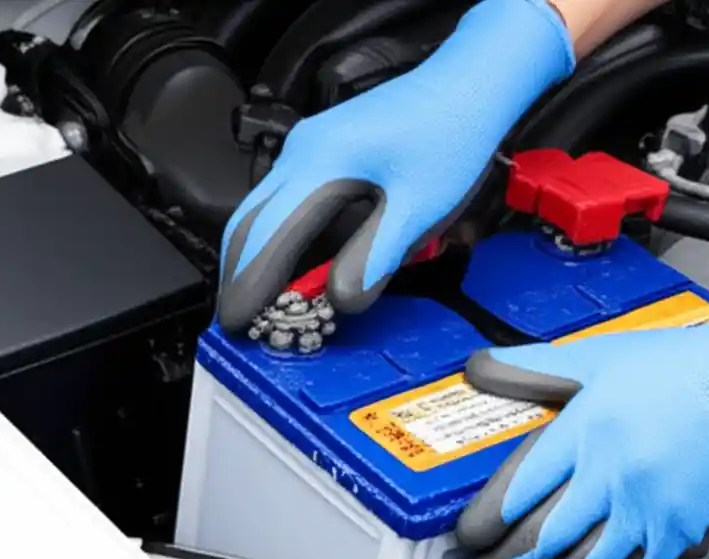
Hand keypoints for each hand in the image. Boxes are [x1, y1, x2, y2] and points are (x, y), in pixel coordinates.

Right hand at [216, 0, 574, 330]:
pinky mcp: (325, 146)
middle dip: (238, 273)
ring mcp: (310, 145)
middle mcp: (303, 151)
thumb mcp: (420, 208)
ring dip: (257, 254)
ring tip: (260, 299)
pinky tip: (293, 259)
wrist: (471, 84)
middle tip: (239, 321)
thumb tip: (339, 301)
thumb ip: (375, 256)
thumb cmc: (451, 137)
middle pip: (249, 220)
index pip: (266, 235)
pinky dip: (278, 233)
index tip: (238, 324)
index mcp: (321, 164)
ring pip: (263, 207)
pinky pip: (285, 196)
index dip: (248, 285)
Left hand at [449, 281, 708, 558]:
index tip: (467, 538)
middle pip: (542, 539)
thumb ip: (533, 367)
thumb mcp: (598, 356)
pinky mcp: (682, 530)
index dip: (484, 525)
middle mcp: (614, 477)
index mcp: (586, 432)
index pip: (518, 492)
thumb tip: (480, 369)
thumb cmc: (686, 367)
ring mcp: (650, 509)